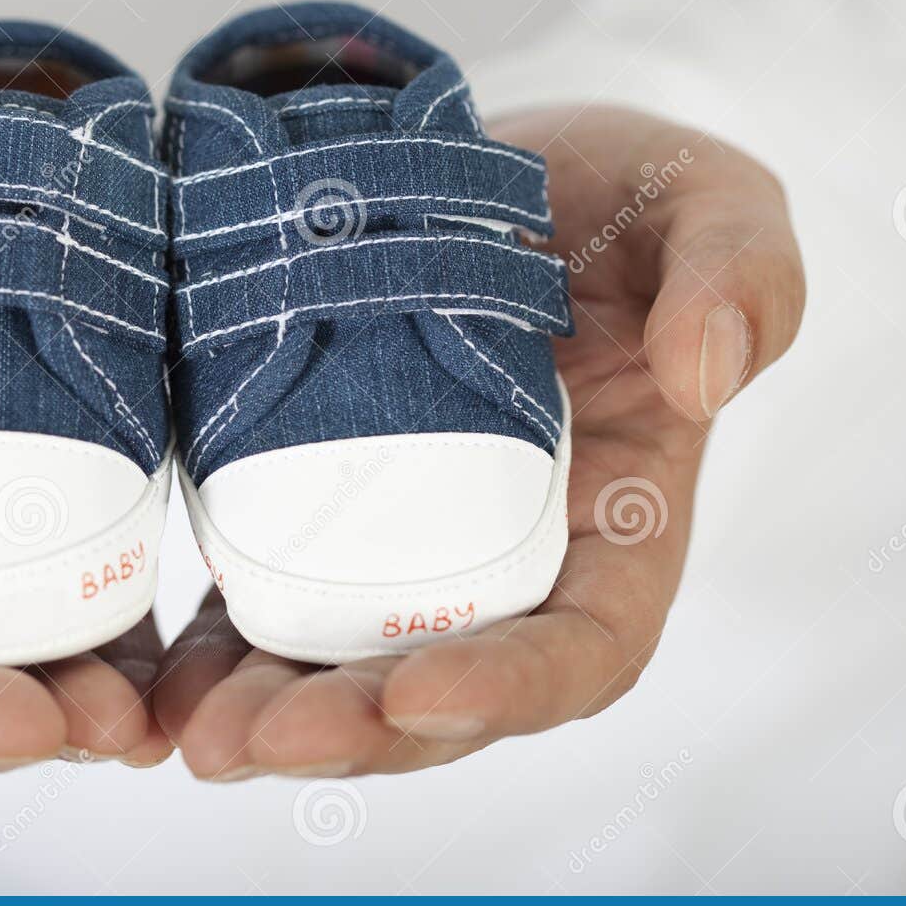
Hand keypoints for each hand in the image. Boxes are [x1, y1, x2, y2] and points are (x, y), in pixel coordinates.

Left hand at [152, 104, 805, 778]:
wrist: (488, 164)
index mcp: (620, 519)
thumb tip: (707, 372)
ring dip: (273, 716)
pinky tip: (165, 683)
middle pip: (442, 688)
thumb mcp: (705, 201)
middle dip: (357, 733)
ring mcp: (407, 548)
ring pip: (346, 668)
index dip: (507, 689)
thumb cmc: (619, 190)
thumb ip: (740, 272)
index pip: (584, 647)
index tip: (415, 692)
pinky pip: (272, 604)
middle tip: (262, 741)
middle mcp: (511, 560)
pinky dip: (219, 655)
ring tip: (196, 738)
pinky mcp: (320, 514)